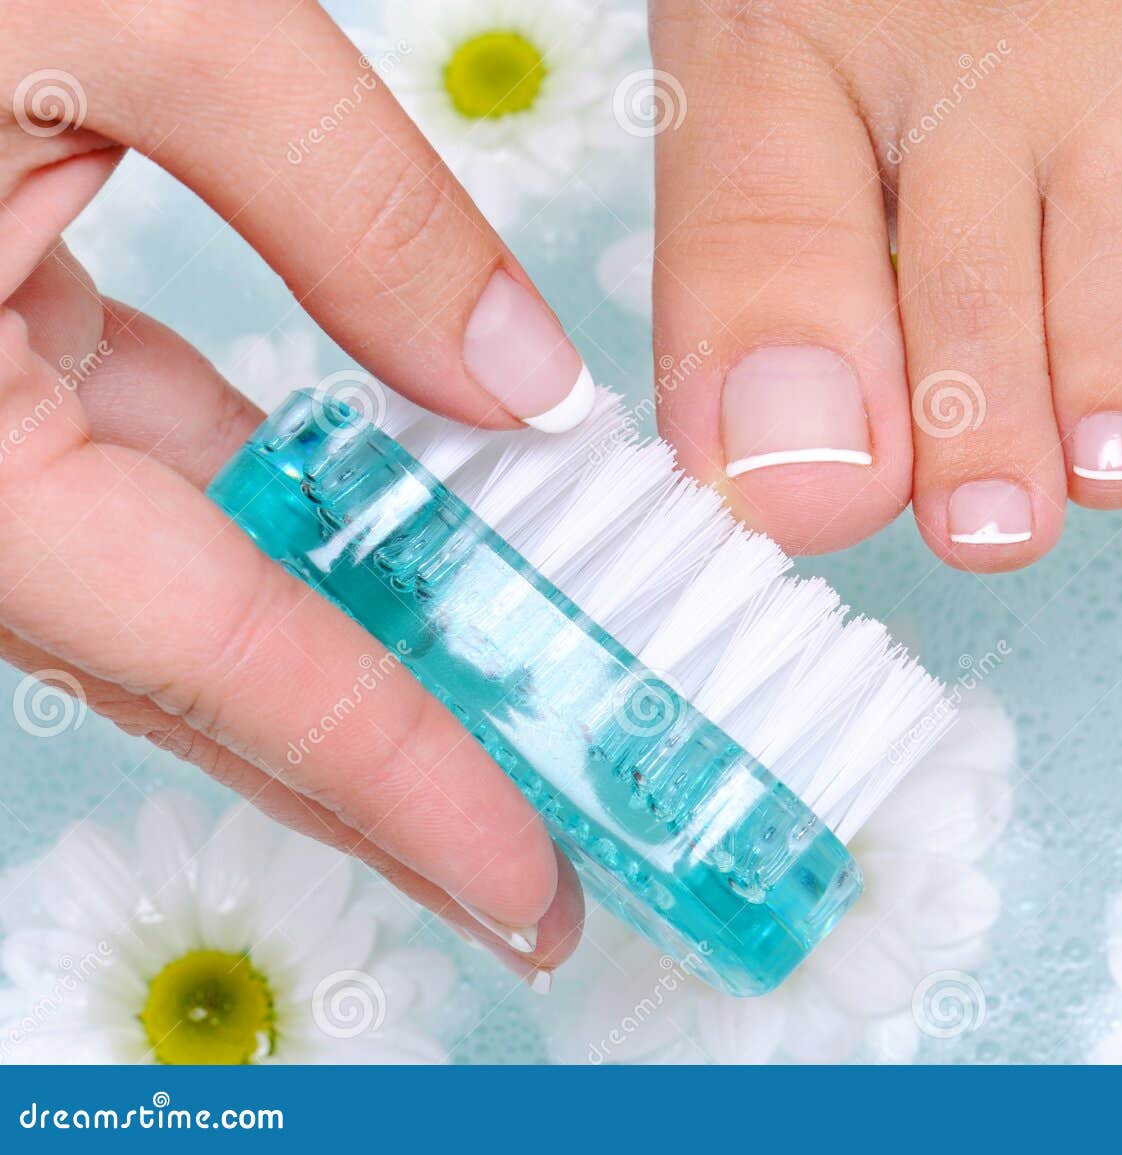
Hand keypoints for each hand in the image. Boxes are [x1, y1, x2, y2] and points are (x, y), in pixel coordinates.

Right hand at [0, 0, 592, 977]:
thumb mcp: (137, 16)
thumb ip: (350, 205)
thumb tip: (517, 380)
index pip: (224, 652)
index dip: (395, 777)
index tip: (520, 879)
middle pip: (196, 669)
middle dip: (371, 775)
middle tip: (520, 872)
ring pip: (173, 583)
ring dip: (336, 643)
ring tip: (486, 712)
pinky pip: (139, 475)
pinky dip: (275, 510)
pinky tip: (391, 525)